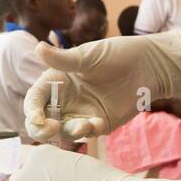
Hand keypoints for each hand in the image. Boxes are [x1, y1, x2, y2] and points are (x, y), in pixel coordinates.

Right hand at [22, 29, 180, 141]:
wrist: (149, 67)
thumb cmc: (117, 54)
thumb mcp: (88, 56)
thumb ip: (63, 59)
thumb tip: (37, 47)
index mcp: (57, 80)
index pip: (35, 99)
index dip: (31, 110)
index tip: (37, 119)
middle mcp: (65, 99)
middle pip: (42, 121)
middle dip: (42, 129)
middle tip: (51, 129)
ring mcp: (81, 112)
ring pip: (63, 131)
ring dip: (69, 132)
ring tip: (84, 126)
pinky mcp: (98, 123)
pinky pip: (87, 133)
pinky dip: (88, 131)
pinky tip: (98, 123)